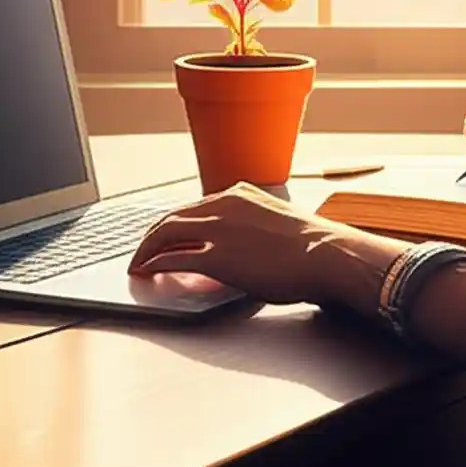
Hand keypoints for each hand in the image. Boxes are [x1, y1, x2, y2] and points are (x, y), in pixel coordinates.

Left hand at [127, 183, 370, 304]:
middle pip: (174, 216)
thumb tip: (242, 249)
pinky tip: (146, 272)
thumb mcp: (278, 224)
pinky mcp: (215, 256)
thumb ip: (252, 229)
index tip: (168, 233)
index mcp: (240, 194)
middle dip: (154, 233)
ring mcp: (218, 229)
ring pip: (167, 232)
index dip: (177, 222)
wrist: (327, 256)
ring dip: (147, 248)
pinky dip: (154, 264)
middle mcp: (224, 205)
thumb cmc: (314, 247)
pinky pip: (173, 258)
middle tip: (143, 248)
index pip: (196, 206)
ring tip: (138, 262)